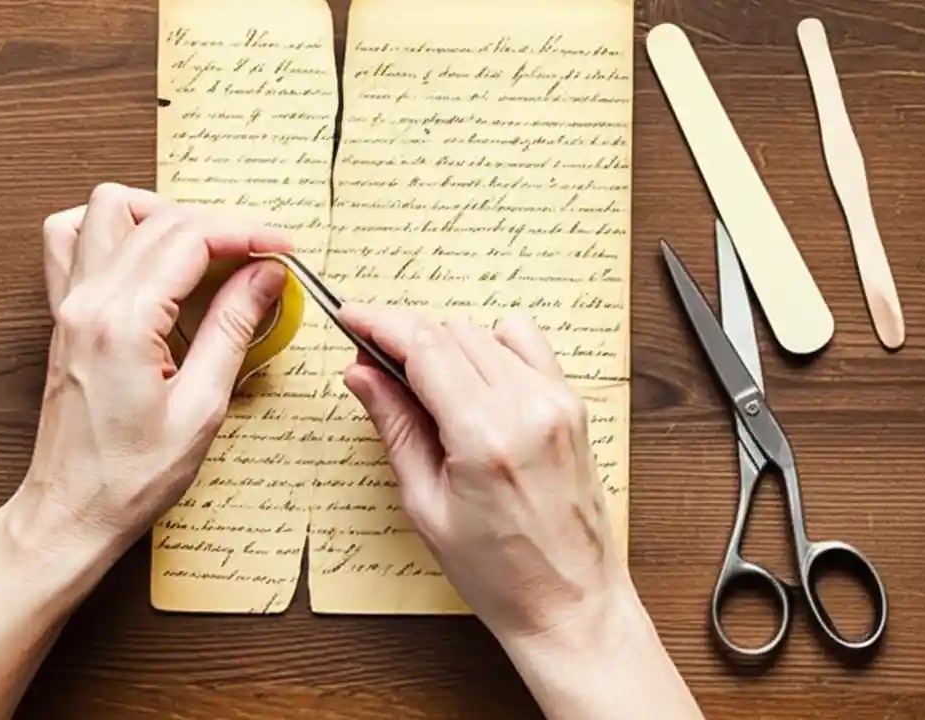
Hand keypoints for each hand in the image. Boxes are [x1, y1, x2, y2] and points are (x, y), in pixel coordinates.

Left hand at [4, 183, 291, 561]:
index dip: (245, 233)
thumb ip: (232, 328)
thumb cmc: (131, 477)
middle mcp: (87, 302)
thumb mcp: (202, 407)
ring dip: (160, 214)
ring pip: (106, 209)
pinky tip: (146, 255)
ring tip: (203, 248)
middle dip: (218, 226)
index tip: (282, 248)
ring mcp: (68, 304)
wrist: (70, 512)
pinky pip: (71, 238)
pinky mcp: (62, 315)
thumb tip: (265, 276)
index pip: (189, 238)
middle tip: (259, 256)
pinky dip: (111, 229)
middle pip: (157, 219)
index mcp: (123, 324)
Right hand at [341, 305, 701, 718]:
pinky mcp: (573, 405)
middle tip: (374, 366)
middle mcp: (529, 407)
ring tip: (423, 386)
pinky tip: (472, 382)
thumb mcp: (426, 505)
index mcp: (486, 435)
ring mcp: (558, 402)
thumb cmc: (500, 574)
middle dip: (406, 338)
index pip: (424, 345)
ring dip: (446, 345)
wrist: (570, 604)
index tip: (351, 318)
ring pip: (485, 333)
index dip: (380, 324)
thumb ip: (395, 427)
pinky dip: (490, 349)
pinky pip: (525, 345)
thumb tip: (362, 374)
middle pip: (452, 332)